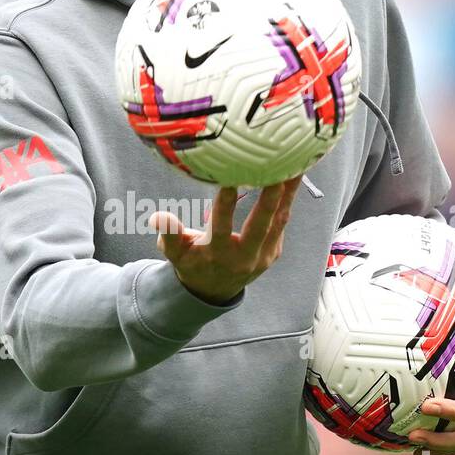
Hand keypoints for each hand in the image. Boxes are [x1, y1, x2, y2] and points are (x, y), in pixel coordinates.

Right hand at [148, 175, 303, 304]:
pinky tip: (294, 175)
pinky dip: (289, 199)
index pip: (221, 227)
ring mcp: (263, 256)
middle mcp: (244, 257)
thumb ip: (168, 235)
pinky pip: (283, 222)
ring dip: (288, 193)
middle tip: (278, 170)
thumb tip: (158, 217)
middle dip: (270, 198)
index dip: (225, 204)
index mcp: (217, 254)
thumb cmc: (191, 262)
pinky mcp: (274, 251)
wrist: (214, 290)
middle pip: (260, 225)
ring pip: (279, 221)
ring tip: (297, 164)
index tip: (229, 179)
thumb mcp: (175, 252)